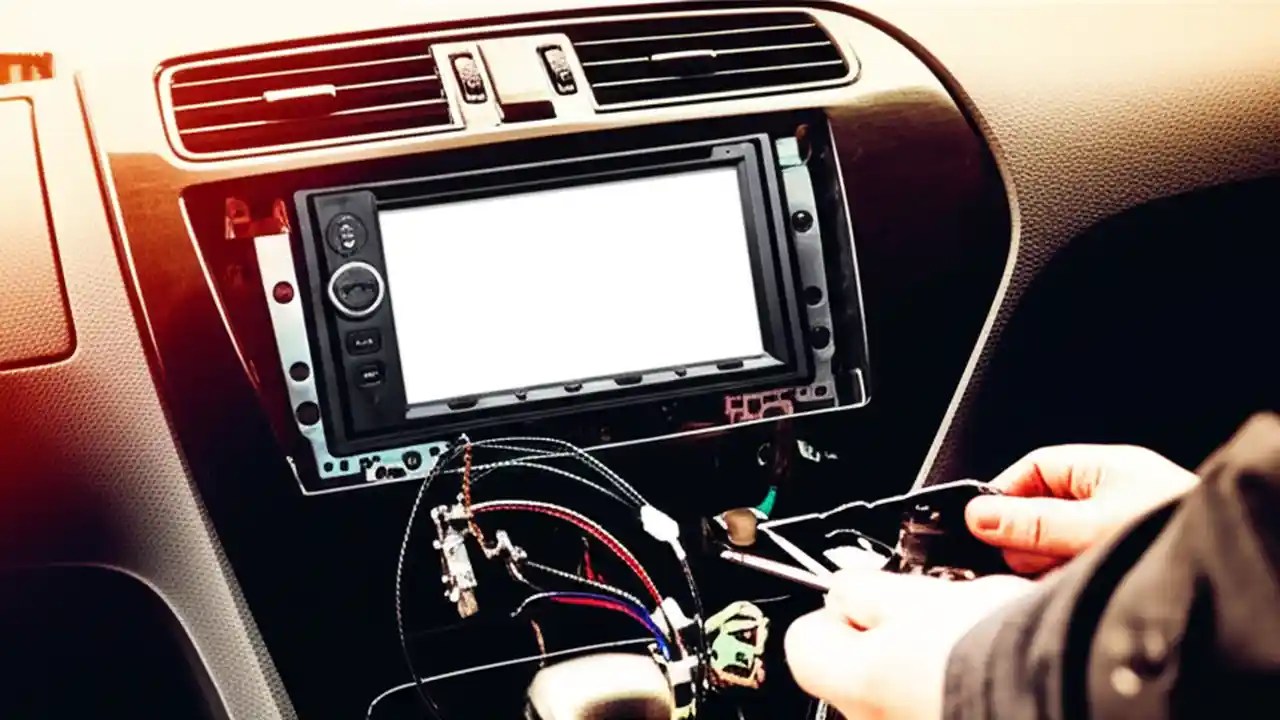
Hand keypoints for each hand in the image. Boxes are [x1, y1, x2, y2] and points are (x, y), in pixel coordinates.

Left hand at [785, 570, 1032, 719]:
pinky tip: (991, 675)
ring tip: (975, 646)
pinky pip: (934, 709)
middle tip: (934, 618)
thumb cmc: (997, 646)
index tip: (870, 596)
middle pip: (856, 673)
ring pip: (900, 697)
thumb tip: (845, 590)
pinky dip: (955, 695)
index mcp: (853, 683)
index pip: (807, 640)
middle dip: (886, 644)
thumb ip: (866, 589)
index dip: (839, 610)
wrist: (1073, 690)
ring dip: (926, 673)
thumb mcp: (921, 593)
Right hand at [966, 444, 1198, 573]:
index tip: (982, 523)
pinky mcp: (1123, 559)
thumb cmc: (1177, 536)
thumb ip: (1033, 523)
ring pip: (1057, 541)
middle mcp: (1114, 494)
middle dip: (1028, 536)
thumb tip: (981, 516)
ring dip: (1051, 561)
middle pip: (1040, 508)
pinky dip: (1071, 577)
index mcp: (1105, 468)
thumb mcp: (1091, 528)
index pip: (1033, 469)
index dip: (1003, 494)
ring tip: (1065, 573)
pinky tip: (1079, 586)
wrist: (1227, 569)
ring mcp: (1120, 527)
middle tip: (1030, 556)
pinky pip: (1077, 565)